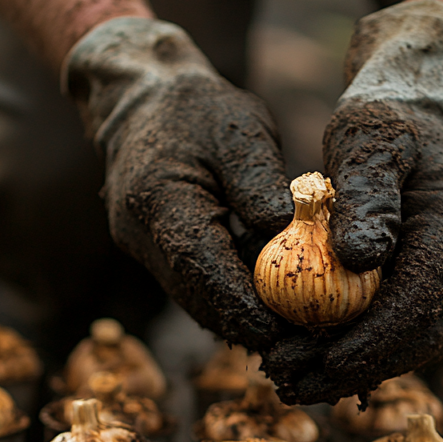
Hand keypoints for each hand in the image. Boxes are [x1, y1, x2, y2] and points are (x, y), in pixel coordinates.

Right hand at [65, 18, 292, 350]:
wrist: (140, 100)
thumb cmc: (197, 108)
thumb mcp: (238, 128)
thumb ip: (258, 182)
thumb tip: (284, 232)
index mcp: (159, 200)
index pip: (200, 267)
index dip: (241, 305)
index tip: (283, 330)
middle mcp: (141, 234)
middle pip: (197, 298)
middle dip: (248, 326)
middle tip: (302, 341)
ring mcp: (143, 248)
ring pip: (195, 301)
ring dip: (241, 320)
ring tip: (295, 331)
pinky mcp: (155, 252)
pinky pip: (194, 287)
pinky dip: (231, 301)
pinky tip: (272, 308)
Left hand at [263, 0, 442, 404]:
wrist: (413, 106)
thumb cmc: (384, 115)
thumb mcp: (368, 138)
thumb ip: (368, 194)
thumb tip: (359, 259)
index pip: (423, 299)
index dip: (377, 340)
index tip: (326, 362)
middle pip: (420, 337)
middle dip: (358, 368)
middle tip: (292, 383)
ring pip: (409, 344)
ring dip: (352, 370)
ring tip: (290, 382)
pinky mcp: (422, 280)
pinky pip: (393, 330)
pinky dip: (354, 352)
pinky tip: (307, 362)